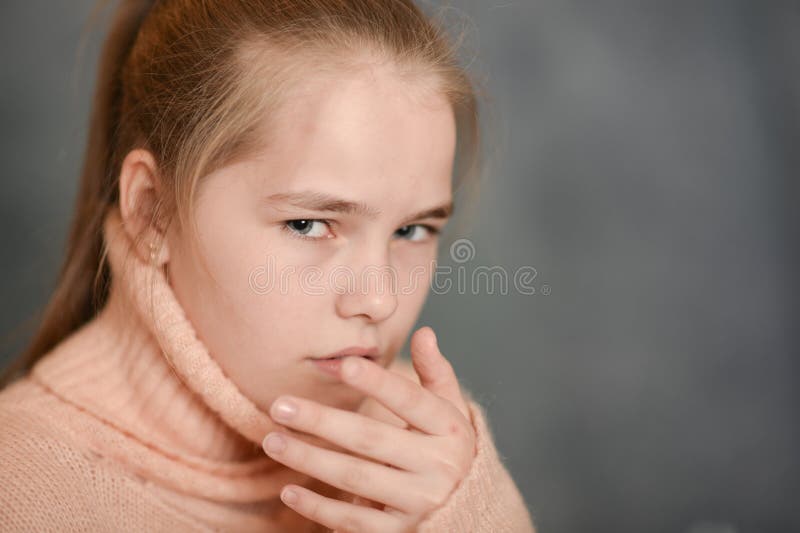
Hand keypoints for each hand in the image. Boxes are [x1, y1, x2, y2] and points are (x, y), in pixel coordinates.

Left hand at [262, 326, 476, 532]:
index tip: (343, 364)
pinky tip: (288, 490)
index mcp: (450, 430)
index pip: (410, 400)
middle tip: (279, 405)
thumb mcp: (452, 409)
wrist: (471, 511)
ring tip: (272, 441)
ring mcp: (419, 502)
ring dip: (309, 459)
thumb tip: (423, 332)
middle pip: (371, 439)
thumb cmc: (449, 447)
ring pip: (356, 477)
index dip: (378, 383)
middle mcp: (438, 466)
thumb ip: (435, 372)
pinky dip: (319, 507)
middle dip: (322, 421)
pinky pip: (354, 519)